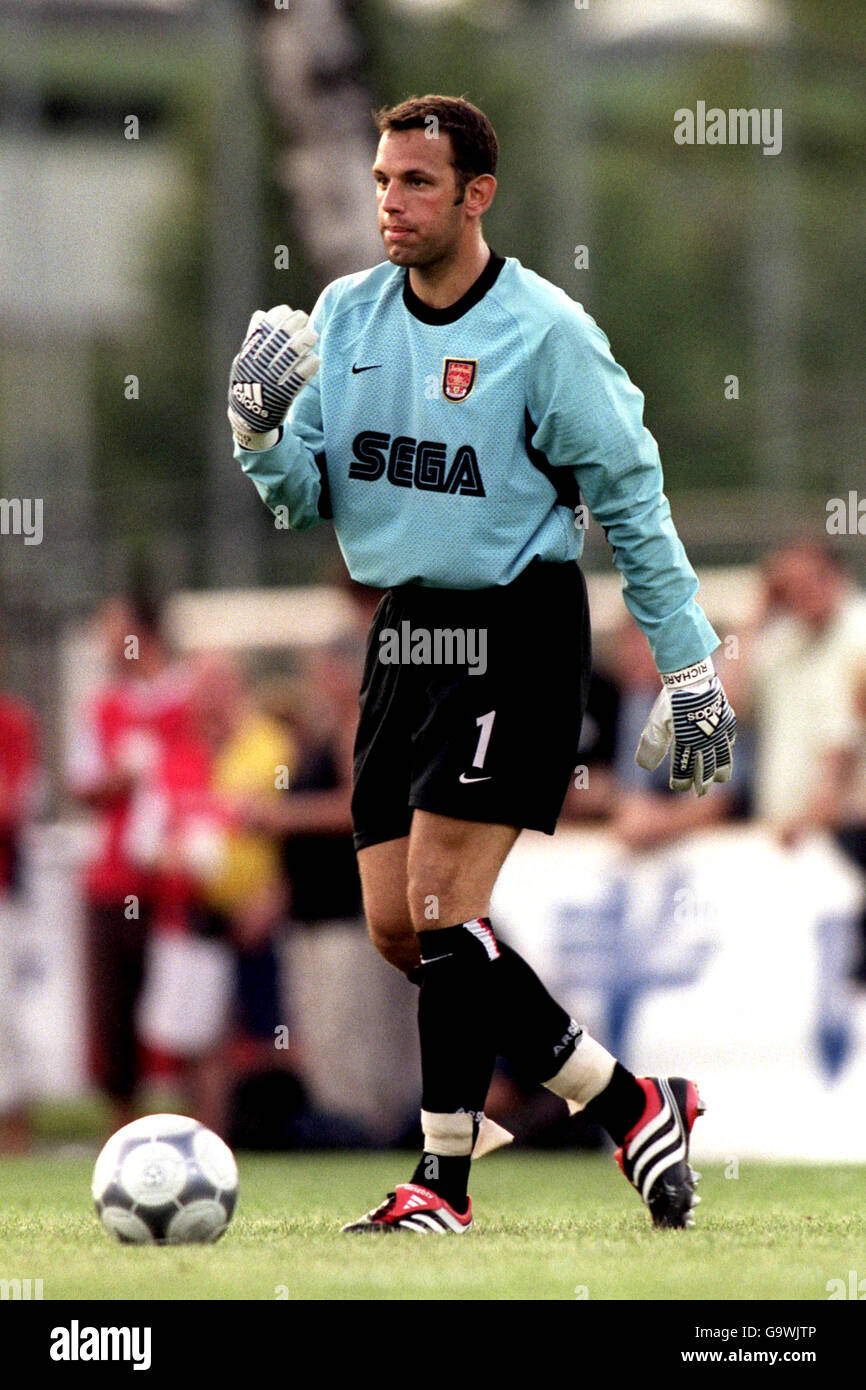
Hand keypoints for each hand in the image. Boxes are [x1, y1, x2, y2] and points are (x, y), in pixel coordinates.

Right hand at [228, 304, 319, 446]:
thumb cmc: (249, 381)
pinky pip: (301, 375)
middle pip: (284, 333)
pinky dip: (311, 363)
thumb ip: (253, 337)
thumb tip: (262, 314)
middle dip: (299, 322)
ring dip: (307, 339)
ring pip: (294, 351)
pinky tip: (315, 359)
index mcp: (250, 351)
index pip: (268, 322)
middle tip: (306, 322)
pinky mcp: (284, 394)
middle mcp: (260, 362)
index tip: (290, 315)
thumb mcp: (244, 359)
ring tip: (313, 336)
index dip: (282, 314)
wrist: (247, 417)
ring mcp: (272, 378)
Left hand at [635, 658, 736, 795]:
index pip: (684, 770)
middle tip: (700, 793)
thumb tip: (645, 767)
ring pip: (723, 757)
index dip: (681, 782)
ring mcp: (718, 732)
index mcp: (687, 745)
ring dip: (721, 770)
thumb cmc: (672, 701)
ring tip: (720, 778)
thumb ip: (652, 746)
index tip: (678, 787)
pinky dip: (728, 747)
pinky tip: (727, 750)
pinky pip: (730, 738)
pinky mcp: (726, 719)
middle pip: (706, 768)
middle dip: (702, 782)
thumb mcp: (656, 724)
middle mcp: (705, 742)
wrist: (692, 678)